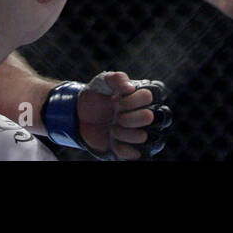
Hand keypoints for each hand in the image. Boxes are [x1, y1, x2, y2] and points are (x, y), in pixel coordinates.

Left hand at [42, 71, 171, 159]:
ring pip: (144, 137)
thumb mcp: (104, 81)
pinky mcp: (131, 149)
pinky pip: (136, 154)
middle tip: (116, 115)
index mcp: (141, 97)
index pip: (149, 96)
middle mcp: (144, 114)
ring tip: (112, 128)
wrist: (82, 115)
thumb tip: (130, 88)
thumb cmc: (98, 95)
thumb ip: (117, 78)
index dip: (131, 100)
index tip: (115, 100)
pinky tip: (113, 141)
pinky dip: (122, 148)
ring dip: (123, 133)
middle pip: (150, 117)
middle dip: (128, 117)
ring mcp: (139, 132)